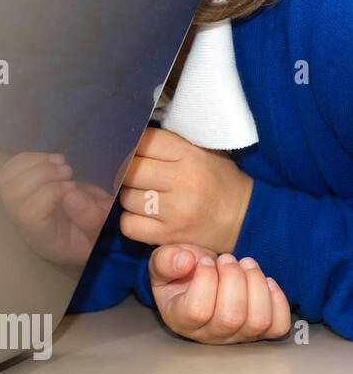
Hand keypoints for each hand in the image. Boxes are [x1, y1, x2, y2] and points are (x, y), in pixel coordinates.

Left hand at [0, 152, 112, 264]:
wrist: (84, 231)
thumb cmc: (94, 233)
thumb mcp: (103, 232)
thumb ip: (92, 217)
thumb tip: (70, 195)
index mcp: (44, 239)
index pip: (28, 215)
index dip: (49, 194)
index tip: (73, 187)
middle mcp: (24, 225)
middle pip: (12, 195)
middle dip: (41, 174)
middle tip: (68, 171)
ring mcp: (16, 208)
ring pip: (5, 181)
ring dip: (33, 163)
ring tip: (60, 162)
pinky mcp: (16, 191)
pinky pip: (7, 171)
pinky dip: (26, 158)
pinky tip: (49, 160)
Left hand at [118, 128, 252, 251]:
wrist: (247, 219)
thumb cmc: (219, 181)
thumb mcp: (202, 152)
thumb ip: (168, 145)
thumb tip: (130, 139)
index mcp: (191, 155)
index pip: (145, 141)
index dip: (134, 146)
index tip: (135, 152)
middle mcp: (182, 181)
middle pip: (130, 170)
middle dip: (127, 171)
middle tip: (137, 175)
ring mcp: (175, 211)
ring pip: (126, 197)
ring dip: (130, 196)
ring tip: (146, 196)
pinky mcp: (170, 235)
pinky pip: (129, 225)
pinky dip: (131, 221)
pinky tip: (144, 216)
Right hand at [149, 244, 290, 343]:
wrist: (198, 277)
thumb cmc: (179, 271)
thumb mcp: (163, 262)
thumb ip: (166, 261)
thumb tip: (186, 262)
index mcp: (180, 319)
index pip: (198, 311)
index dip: (206, 280)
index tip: (205, 260)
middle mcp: (209, 334)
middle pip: (232, 317)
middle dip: (234, 278)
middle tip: (227, 258)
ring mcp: (236, 336)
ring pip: (258, 321)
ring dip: (256, 285)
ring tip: (246, 263)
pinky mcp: (260, 332)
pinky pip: (278, 326)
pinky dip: (277, 300)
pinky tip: (264, 281)